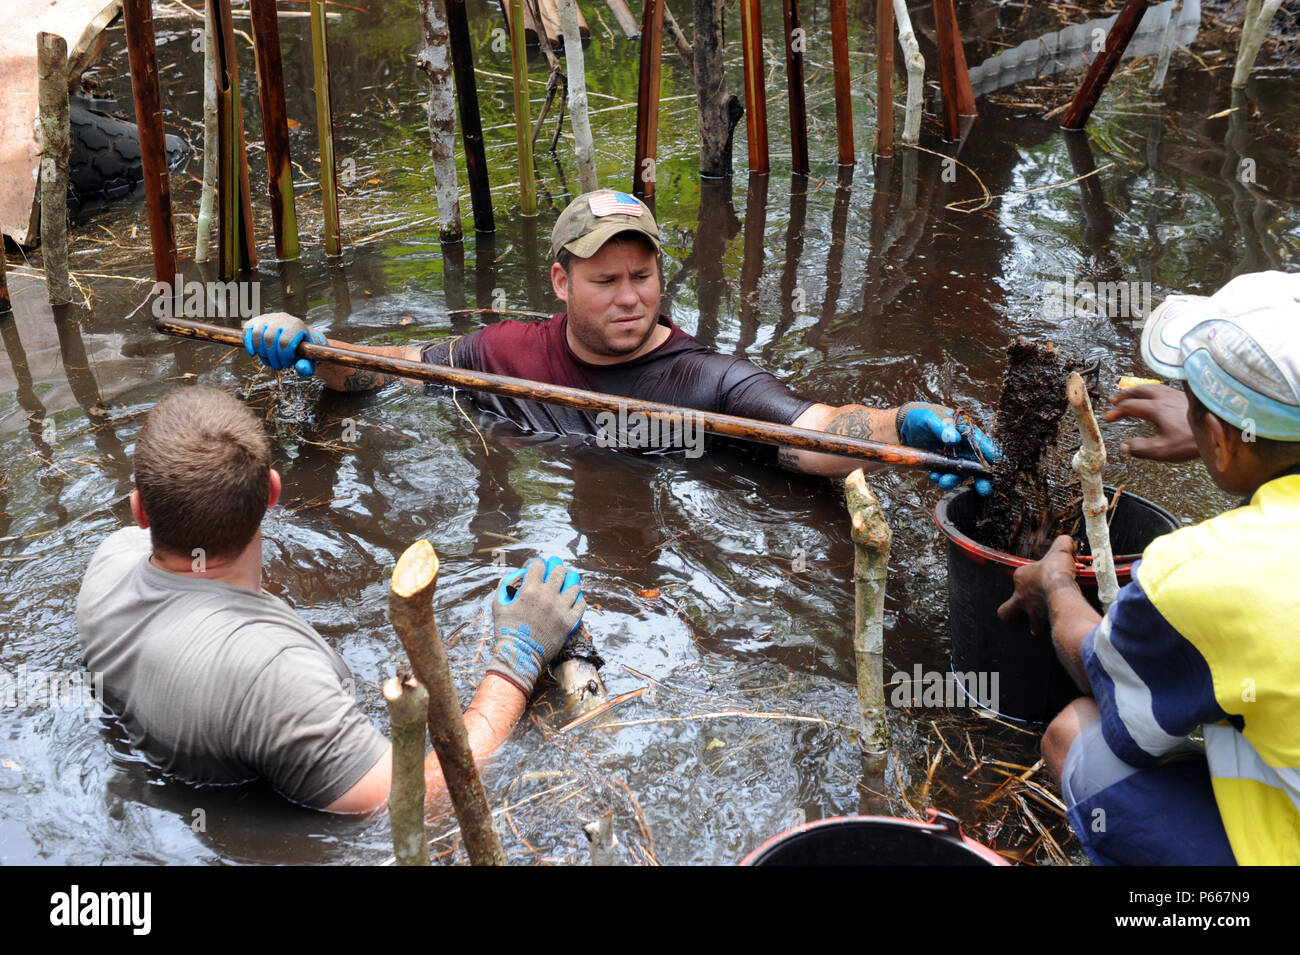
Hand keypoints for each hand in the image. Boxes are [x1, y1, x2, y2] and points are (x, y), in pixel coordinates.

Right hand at [242, 312, 324, 378]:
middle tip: (277, 366)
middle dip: (272, 357)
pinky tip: (253, 353)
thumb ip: (308, 365)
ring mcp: (268, 318)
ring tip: (268, 361)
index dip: (283, 357)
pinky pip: (247, 330)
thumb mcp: (308, 357)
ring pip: (257, 334)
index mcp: (296, 325)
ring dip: (261, 352)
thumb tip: (302, 369)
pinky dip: (248, 343)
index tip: (286, 364)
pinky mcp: (257, 320)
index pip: (284, 342)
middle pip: (269, 339)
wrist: (297, 333)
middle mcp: (281, 318)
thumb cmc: (303, 347)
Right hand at [486, 557, 585, 695]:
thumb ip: (504, 587)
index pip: (539, 565)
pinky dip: (578, 600)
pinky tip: (573, 600)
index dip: (538, 564)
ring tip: (567, 583)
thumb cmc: (507, 631)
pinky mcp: (570, 621)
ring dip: (570, 582)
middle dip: (556, 568)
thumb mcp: (498, 606)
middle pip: (559, 571)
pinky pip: (581, 604)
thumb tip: (515, 576)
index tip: (539, 567)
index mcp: (530, 589)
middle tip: (555, 569)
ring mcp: (561, 608)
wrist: (520, 655)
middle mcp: (548, 596)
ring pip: (574, 586)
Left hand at [896, 402, 999, 495]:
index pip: (984, 444)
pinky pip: (946, 475)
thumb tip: (954, 438)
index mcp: (966, 431)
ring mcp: (953, 456)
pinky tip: (934, 477)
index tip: (999, 470)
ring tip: (943, 482)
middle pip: (978, 464)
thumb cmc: (920, 416)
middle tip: (985, 490)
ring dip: (955, 480)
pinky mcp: (942, 464)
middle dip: (982, 478)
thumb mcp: (929, 418)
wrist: (903, 426)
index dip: (994, 457)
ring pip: (961, 472)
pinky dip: (941, 478)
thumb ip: (942, 427)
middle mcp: (963, 446)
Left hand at [996, 535, 1078, 634]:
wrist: (1061, 590)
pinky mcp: (1043, 621)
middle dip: (1012, 611)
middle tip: (1020, 611)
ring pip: (1029, 622)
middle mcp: (1022, 597)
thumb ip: (1063, 543)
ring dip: (1035, 624)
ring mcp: (1031, 611)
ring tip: (1042, 625)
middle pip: (1008, 608)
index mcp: (1021, 577)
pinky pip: (1046, 629)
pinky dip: (1054, 627)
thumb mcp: (1060, 550)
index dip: (1034, 574)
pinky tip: (1061, 626)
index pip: (1022, 576)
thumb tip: (1068, 541)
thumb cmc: (1055, 571)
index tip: (1048, 572)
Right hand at [1102, 384, 1197, 461]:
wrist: (1220, 432)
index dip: (1116, 411)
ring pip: (1152, 387)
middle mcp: (1165, 398)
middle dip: (1124, 395)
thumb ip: (1140, 448)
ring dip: (1137, 390)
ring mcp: (1177, 395)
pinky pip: (1164, 388)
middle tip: (1114, 400)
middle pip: (1139, 391)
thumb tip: (1125, 446)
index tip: (1107, 417)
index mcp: (1156, 409)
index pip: (1130, 406)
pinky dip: (1153, 391)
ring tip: (1131, 394)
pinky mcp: (1187, 396)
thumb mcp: (1162, 450)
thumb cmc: (1192, 441)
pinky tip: (1157, 396)